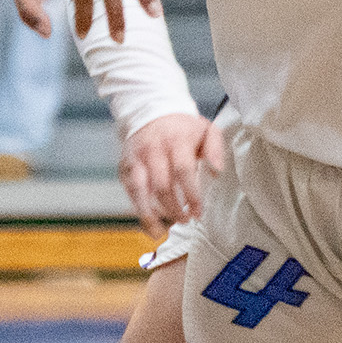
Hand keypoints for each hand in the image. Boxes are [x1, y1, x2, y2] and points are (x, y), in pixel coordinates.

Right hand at [120, 112, 224, 238]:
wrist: (150, 111)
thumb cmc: (182, 127)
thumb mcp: (206, 129)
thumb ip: (215, 149)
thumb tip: (217, 171)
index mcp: (176, 140)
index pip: (183, 171)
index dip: (191, 195)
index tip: (198, 212)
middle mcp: (153, 149)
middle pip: (161, 185)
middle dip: (173, 208)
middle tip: (184, 220)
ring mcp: (136, 158)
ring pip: (138, 191)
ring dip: (149, 215)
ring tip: (160, 231)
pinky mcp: (124, 167)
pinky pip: (129, 192)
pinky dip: (138, 210)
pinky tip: (149, 223)